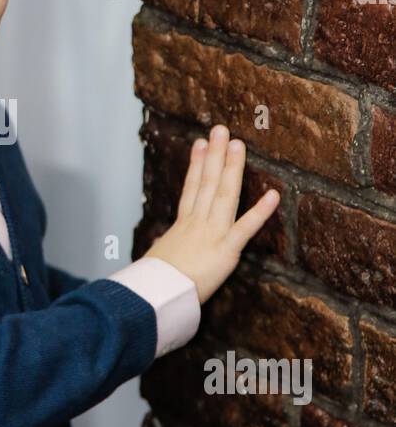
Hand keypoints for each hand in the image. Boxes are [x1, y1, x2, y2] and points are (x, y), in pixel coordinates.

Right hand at [144, 125, 279, 305]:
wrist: (154, 296)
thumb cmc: (151, 286)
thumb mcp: (154, 262)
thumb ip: (162, 252)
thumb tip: (158, 250)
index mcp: (180, 227)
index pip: (190, 190)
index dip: (196, 166)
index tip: (199, 144)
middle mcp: (196, 224)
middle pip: (205, 183)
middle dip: (214, 155)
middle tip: (221, 130)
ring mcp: (211, 234)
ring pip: (222, 195)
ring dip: (231, 168)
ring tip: (237, 144)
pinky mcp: (225, 251)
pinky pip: (245, 229)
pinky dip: (260, 212)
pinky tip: (274, 195)